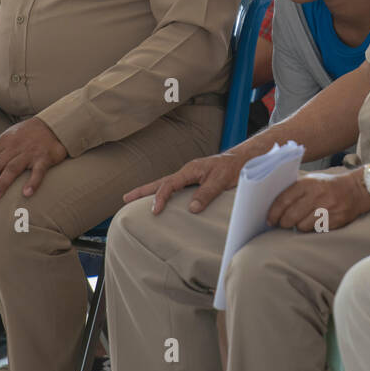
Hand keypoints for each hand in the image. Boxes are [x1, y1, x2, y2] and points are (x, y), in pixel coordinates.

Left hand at [0, 116, 67, 201]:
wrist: (53, 124)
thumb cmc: (27, 136)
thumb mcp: (7, 141)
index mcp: (3, 143)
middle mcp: (14, 148)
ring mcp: (29, 152)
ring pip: (13, 168)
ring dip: (3, 182)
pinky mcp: (45, 157)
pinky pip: (38, 170)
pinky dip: (33, 182)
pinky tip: (27, 193)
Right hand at [125, 150, 243, 214]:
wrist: (244, 159)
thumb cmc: (234, 168)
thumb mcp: (222, 180)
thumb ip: (207, 193)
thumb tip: (192, 208)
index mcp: (190, 170)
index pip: (169, 185)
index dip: (160, 198)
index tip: (154, 211)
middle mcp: (187, 172)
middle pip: (160, 182)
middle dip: (142, 190)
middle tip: (125, 198)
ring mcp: (190, 176)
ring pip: (166, 184)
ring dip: (151, 191)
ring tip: (135, 199)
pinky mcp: (195, 181)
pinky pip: (175, 188)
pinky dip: (165, 193)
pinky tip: (163, 201)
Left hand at [267, 171, 367, 231]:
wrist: (356, 190)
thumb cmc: (328, 186)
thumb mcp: (311, 180)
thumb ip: (294, 190)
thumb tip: (273, 206)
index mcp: (308, 183)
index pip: (284, 200)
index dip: (274, 212)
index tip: (270, 220)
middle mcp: (317, 195)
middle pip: (291, 216)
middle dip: (283, 223)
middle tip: (282, 224)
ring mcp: (327, 208)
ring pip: (302, 226)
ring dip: (298, 226)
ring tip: (300, 222)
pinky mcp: (335, 220)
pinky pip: (315, 230)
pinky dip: (311, 229)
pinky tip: (313, 223)